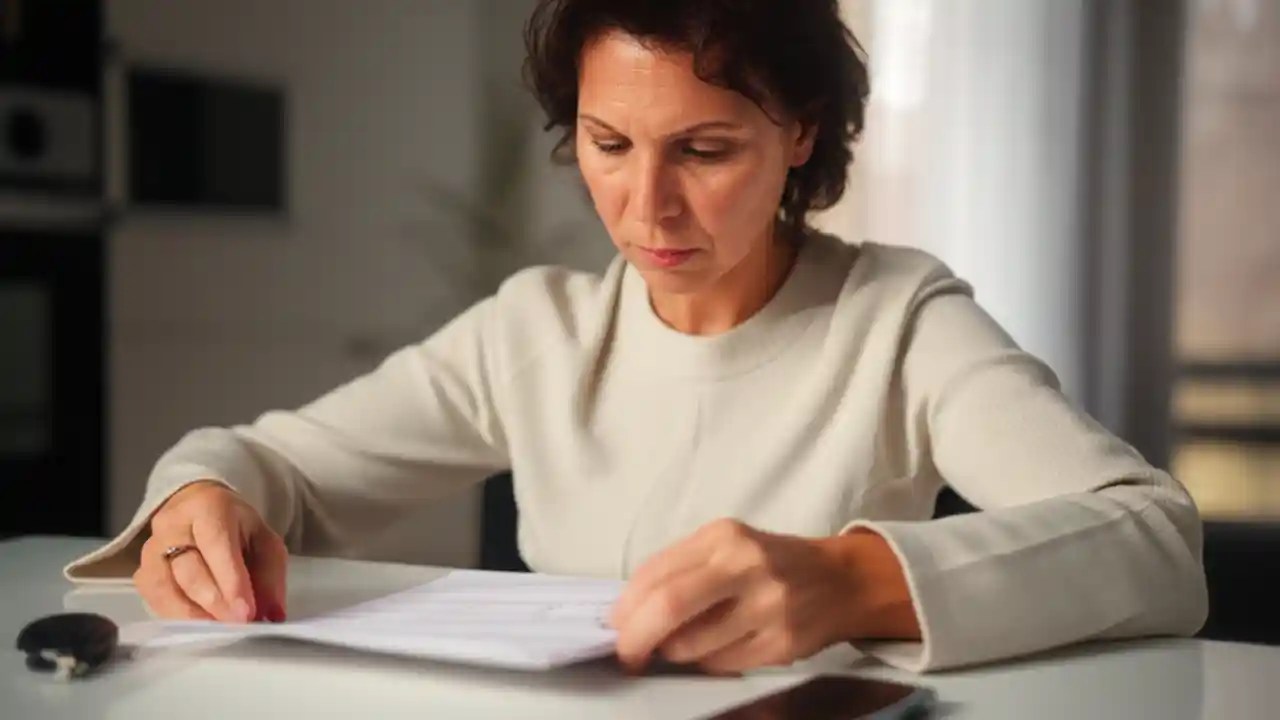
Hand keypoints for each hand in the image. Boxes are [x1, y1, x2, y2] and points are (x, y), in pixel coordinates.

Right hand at [134, 480, 288, 623]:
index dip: (231, 580)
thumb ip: (270, 575)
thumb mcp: (263, 540)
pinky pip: (153, 599)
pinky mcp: (141, 571)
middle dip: (215, 602)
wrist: (197, 509)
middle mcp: (172, 525)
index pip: (216, 543)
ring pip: (164, 587)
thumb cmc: (235, 528)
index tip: (246, 612)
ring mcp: (151, 549)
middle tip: (237, 625)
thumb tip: (272, 614)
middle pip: (188, 569)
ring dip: (192, 615)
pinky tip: (197, 628)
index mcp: (208, 508)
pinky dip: (176, 617)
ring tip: (218, 632)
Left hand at [610, 519, 917, 674]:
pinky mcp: (782, 644)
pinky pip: (721, 664)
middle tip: (627, 654)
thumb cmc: (771, 562)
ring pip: (693, 646)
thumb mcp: (727, 545)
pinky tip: (717, 647)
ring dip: (673, 652)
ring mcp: (768, 608)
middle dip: (636, 638)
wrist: (842, 581)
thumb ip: (679, 568)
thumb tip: (628, 610)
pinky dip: (706, 662)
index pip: (657, 574)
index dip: (626, 607)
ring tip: (680, 644)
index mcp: (725, 537)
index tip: (614, 626)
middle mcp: (747, 566)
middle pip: (670, 607)